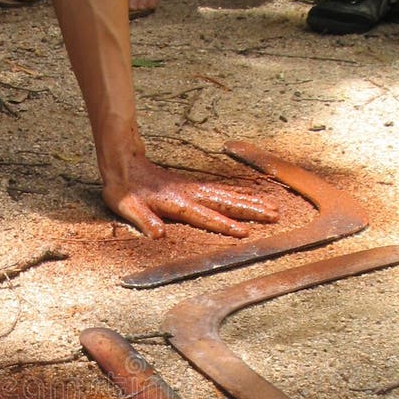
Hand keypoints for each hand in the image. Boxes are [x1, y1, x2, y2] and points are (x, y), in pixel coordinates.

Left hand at [102, 153, 278, 238]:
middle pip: (227, 202)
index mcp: (176, 203)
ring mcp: (194, 189)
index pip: (205, 216)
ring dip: (252, 201)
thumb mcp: (127, 208)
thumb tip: (158, 235)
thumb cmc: (124, 190)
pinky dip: (241, 193)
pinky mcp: (194, 186)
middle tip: (274, 216)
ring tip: (274, 208)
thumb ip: (144, 220)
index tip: (244, 232)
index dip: (225, 225)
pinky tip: (252, 196)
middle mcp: (191, 194)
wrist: (124, 163)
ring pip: (229, 195)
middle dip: (251, 210)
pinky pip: (223, 190)